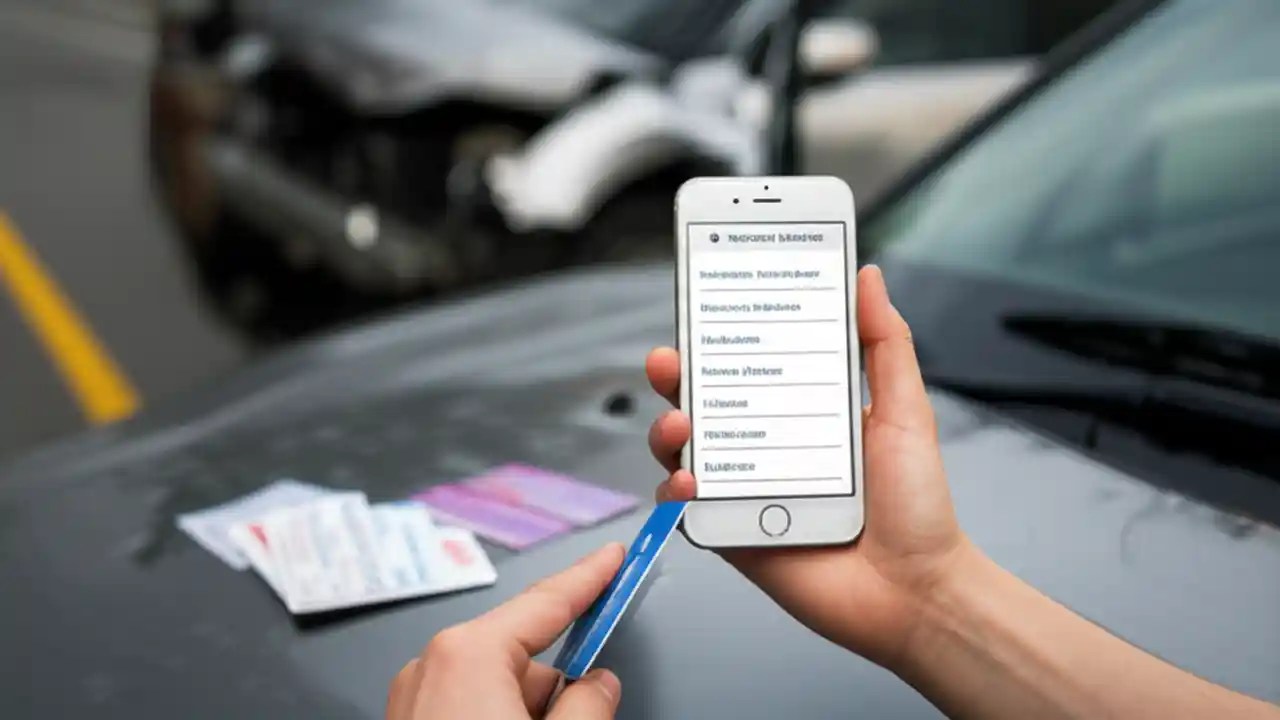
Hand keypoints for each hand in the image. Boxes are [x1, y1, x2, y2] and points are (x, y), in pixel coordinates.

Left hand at [387, 544, 625, 719]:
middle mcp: (432, 667)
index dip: (589, 577)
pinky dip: (497, 717)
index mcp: (467, 656)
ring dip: (526, 709)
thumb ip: (587, 707)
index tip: (615, 555)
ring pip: (497, 685)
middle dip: (560, 682)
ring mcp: (413, 700)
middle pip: (524, 654)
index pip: (545, 602)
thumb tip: (599, 686)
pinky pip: (469, 706)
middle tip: (581, 715)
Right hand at [646, 265, 972, 668]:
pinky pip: (685, 508)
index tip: (703, 301)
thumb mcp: (906, 411)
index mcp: (802, 411)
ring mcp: (745, 490)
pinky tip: (691, 479)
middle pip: (704, 399)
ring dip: (667, 428)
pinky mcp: (731, 532)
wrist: (917, 591)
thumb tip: (868, 277)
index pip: (751, 359)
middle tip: (668, 359)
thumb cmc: (917, 505)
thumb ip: (884, 342)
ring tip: (680, 422)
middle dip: (675, 374)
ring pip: (684, 450)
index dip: (721, 332)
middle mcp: (766, 446)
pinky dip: (674, 490)